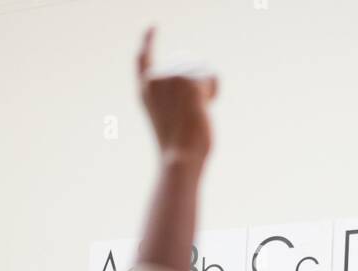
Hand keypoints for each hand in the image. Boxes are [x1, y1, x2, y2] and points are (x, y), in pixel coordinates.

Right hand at [137, 27, 216, 163]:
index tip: (153, 27)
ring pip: (200, 69)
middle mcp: (156, 79)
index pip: (143, 57)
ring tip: (196, 112)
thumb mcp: (172, 119)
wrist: (180, 157)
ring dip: (206, 90)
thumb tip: (201, 83)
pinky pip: (211, 76)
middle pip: (185, 65)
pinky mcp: (188, 80)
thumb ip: (176, 97)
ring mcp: (171, 77)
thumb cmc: (179, 148)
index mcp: (146, 90)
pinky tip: (205, 107)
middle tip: (191, 113)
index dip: (148, 40)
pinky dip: (214, 92)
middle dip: (196, 84)